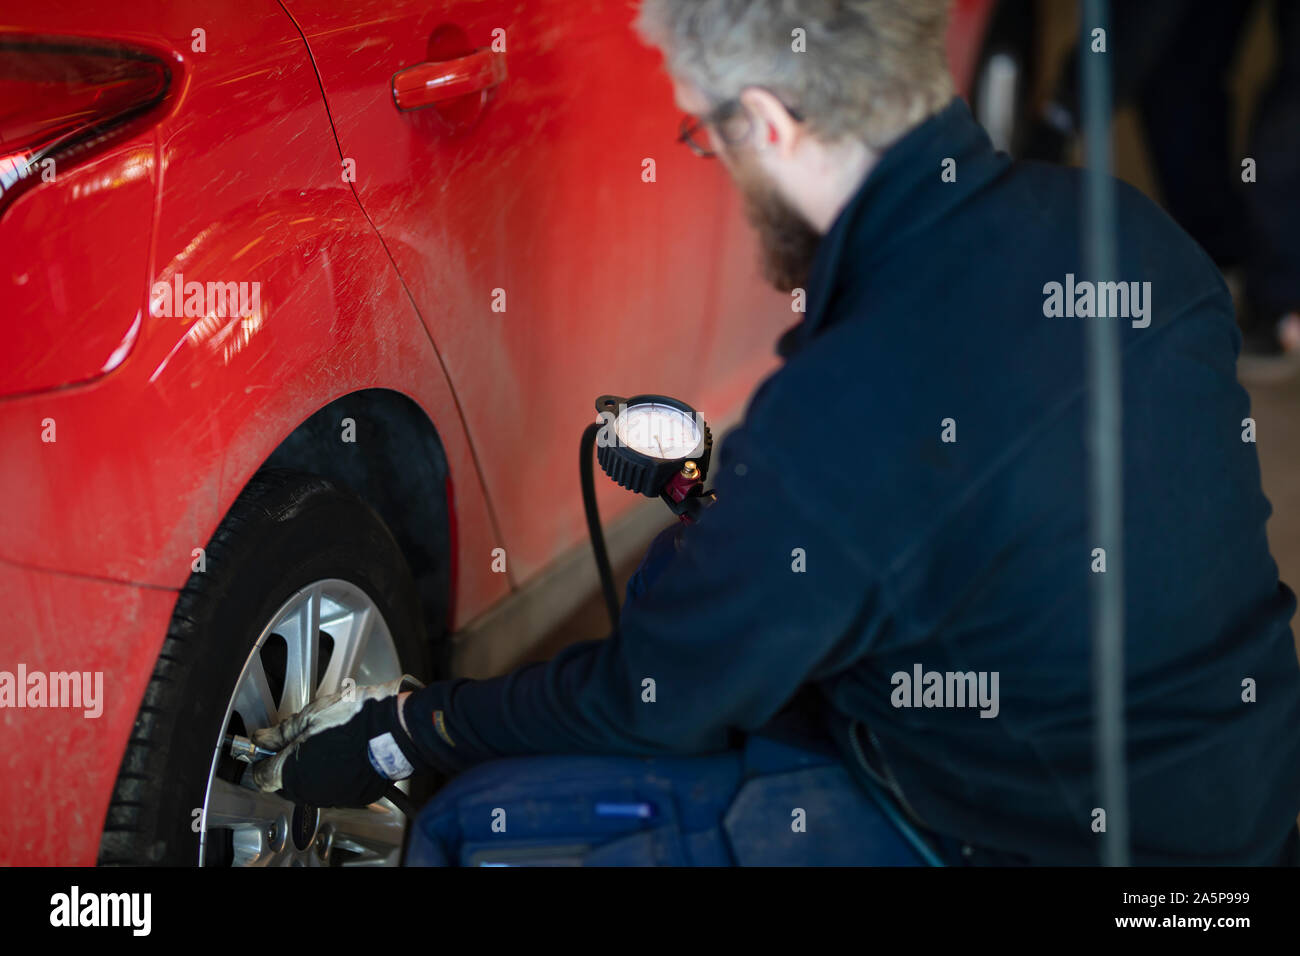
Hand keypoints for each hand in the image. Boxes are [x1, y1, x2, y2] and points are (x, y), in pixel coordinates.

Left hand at [250, 675, 426, 806]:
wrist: (394, 729)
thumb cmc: (354, 719)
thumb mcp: (310, 716)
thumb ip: (281, 732)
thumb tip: (262, 739)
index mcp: (291, 770)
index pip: (261, 777)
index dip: (260, 761)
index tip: (264, 751)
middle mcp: (308, 790)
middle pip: (285, 782)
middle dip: (287, 763)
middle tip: (300, 739)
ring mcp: (331, 796)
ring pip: (310, 786)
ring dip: (311, 769)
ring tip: (327, 744)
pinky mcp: (352, 797)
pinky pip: (333, 788)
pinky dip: (334, 775)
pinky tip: (343, 754)